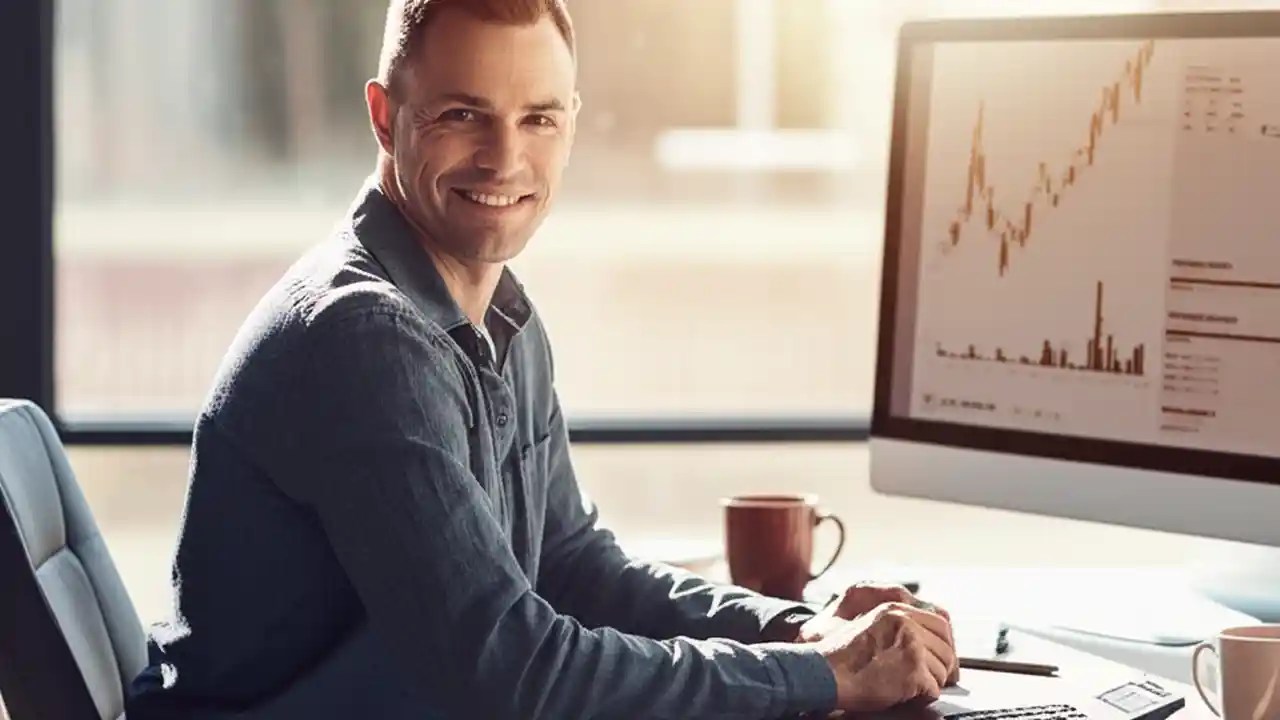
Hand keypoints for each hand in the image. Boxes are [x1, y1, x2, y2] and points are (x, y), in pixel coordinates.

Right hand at [799, 583, 958, 685]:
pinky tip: (907, 696)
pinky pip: (934, 689)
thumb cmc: (836, 655)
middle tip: (937, 679)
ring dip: (932, 683)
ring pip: (943, 669)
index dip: (945, 644)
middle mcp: (906, 623)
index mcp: (894, 609)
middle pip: (947, 647)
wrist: (824, 673)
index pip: (940, 622)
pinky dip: (923, 697)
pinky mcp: (912, 669)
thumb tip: (923, 637)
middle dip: (944, 666)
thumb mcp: (864, 623)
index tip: (942, 657)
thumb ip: (893, 623)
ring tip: (912, 688)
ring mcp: (911, 645)